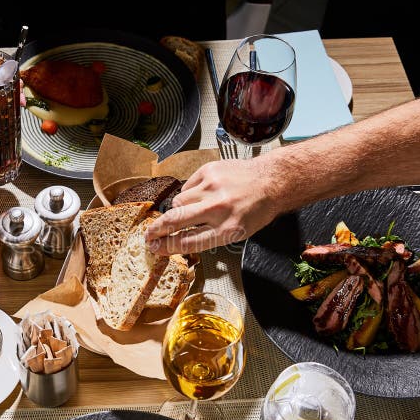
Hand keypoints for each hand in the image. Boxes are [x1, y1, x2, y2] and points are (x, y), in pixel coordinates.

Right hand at [145, 158, 279, 254]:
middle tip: (148, 235)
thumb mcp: (237, 233)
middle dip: (157, 229)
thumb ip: (208, 237)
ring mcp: (212, 187)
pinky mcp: (209, 171)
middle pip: (175, 221)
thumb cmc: (256, 209)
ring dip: (180, 208)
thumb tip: (176, 239)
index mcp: (227, 230)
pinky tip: (204, 193)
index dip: (167, 246)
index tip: (155, 248)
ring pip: (178, 202)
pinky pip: (187, 186)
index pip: (187, 242)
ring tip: (194, 208)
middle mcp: (218, 209)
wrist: (271, 181)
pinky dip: (190, 193)